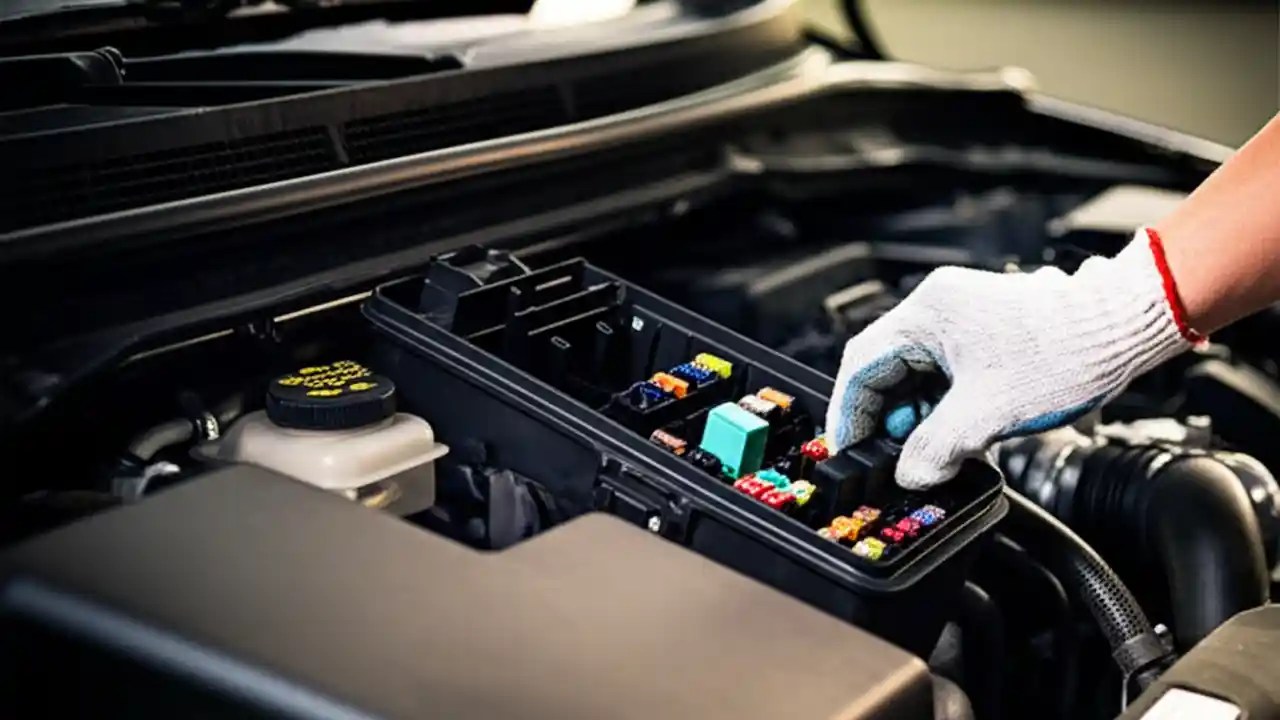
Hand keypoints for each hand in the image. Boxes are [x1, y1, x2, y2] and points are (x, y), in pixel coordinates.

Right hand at [824, 232, 1193, 488]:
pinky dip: (942, 407)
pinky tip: (958, 435)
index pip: (862, 365)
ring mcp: (962, 319)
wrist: (1128, 325)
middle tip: (890, 459)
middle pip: (885, 369)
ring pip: (915, 375)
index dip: (850, 414)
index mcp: (927, 313)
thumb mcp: (989, 413)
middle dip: (885, 419)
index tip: (849, 451)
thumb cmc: (1070, 349)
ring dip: (916, 416)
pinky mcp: (985, 334)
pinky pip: (943, 374)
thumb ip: (937, 448)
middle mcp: (938, 309)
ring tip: (931, 452)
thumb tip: (910, 475)